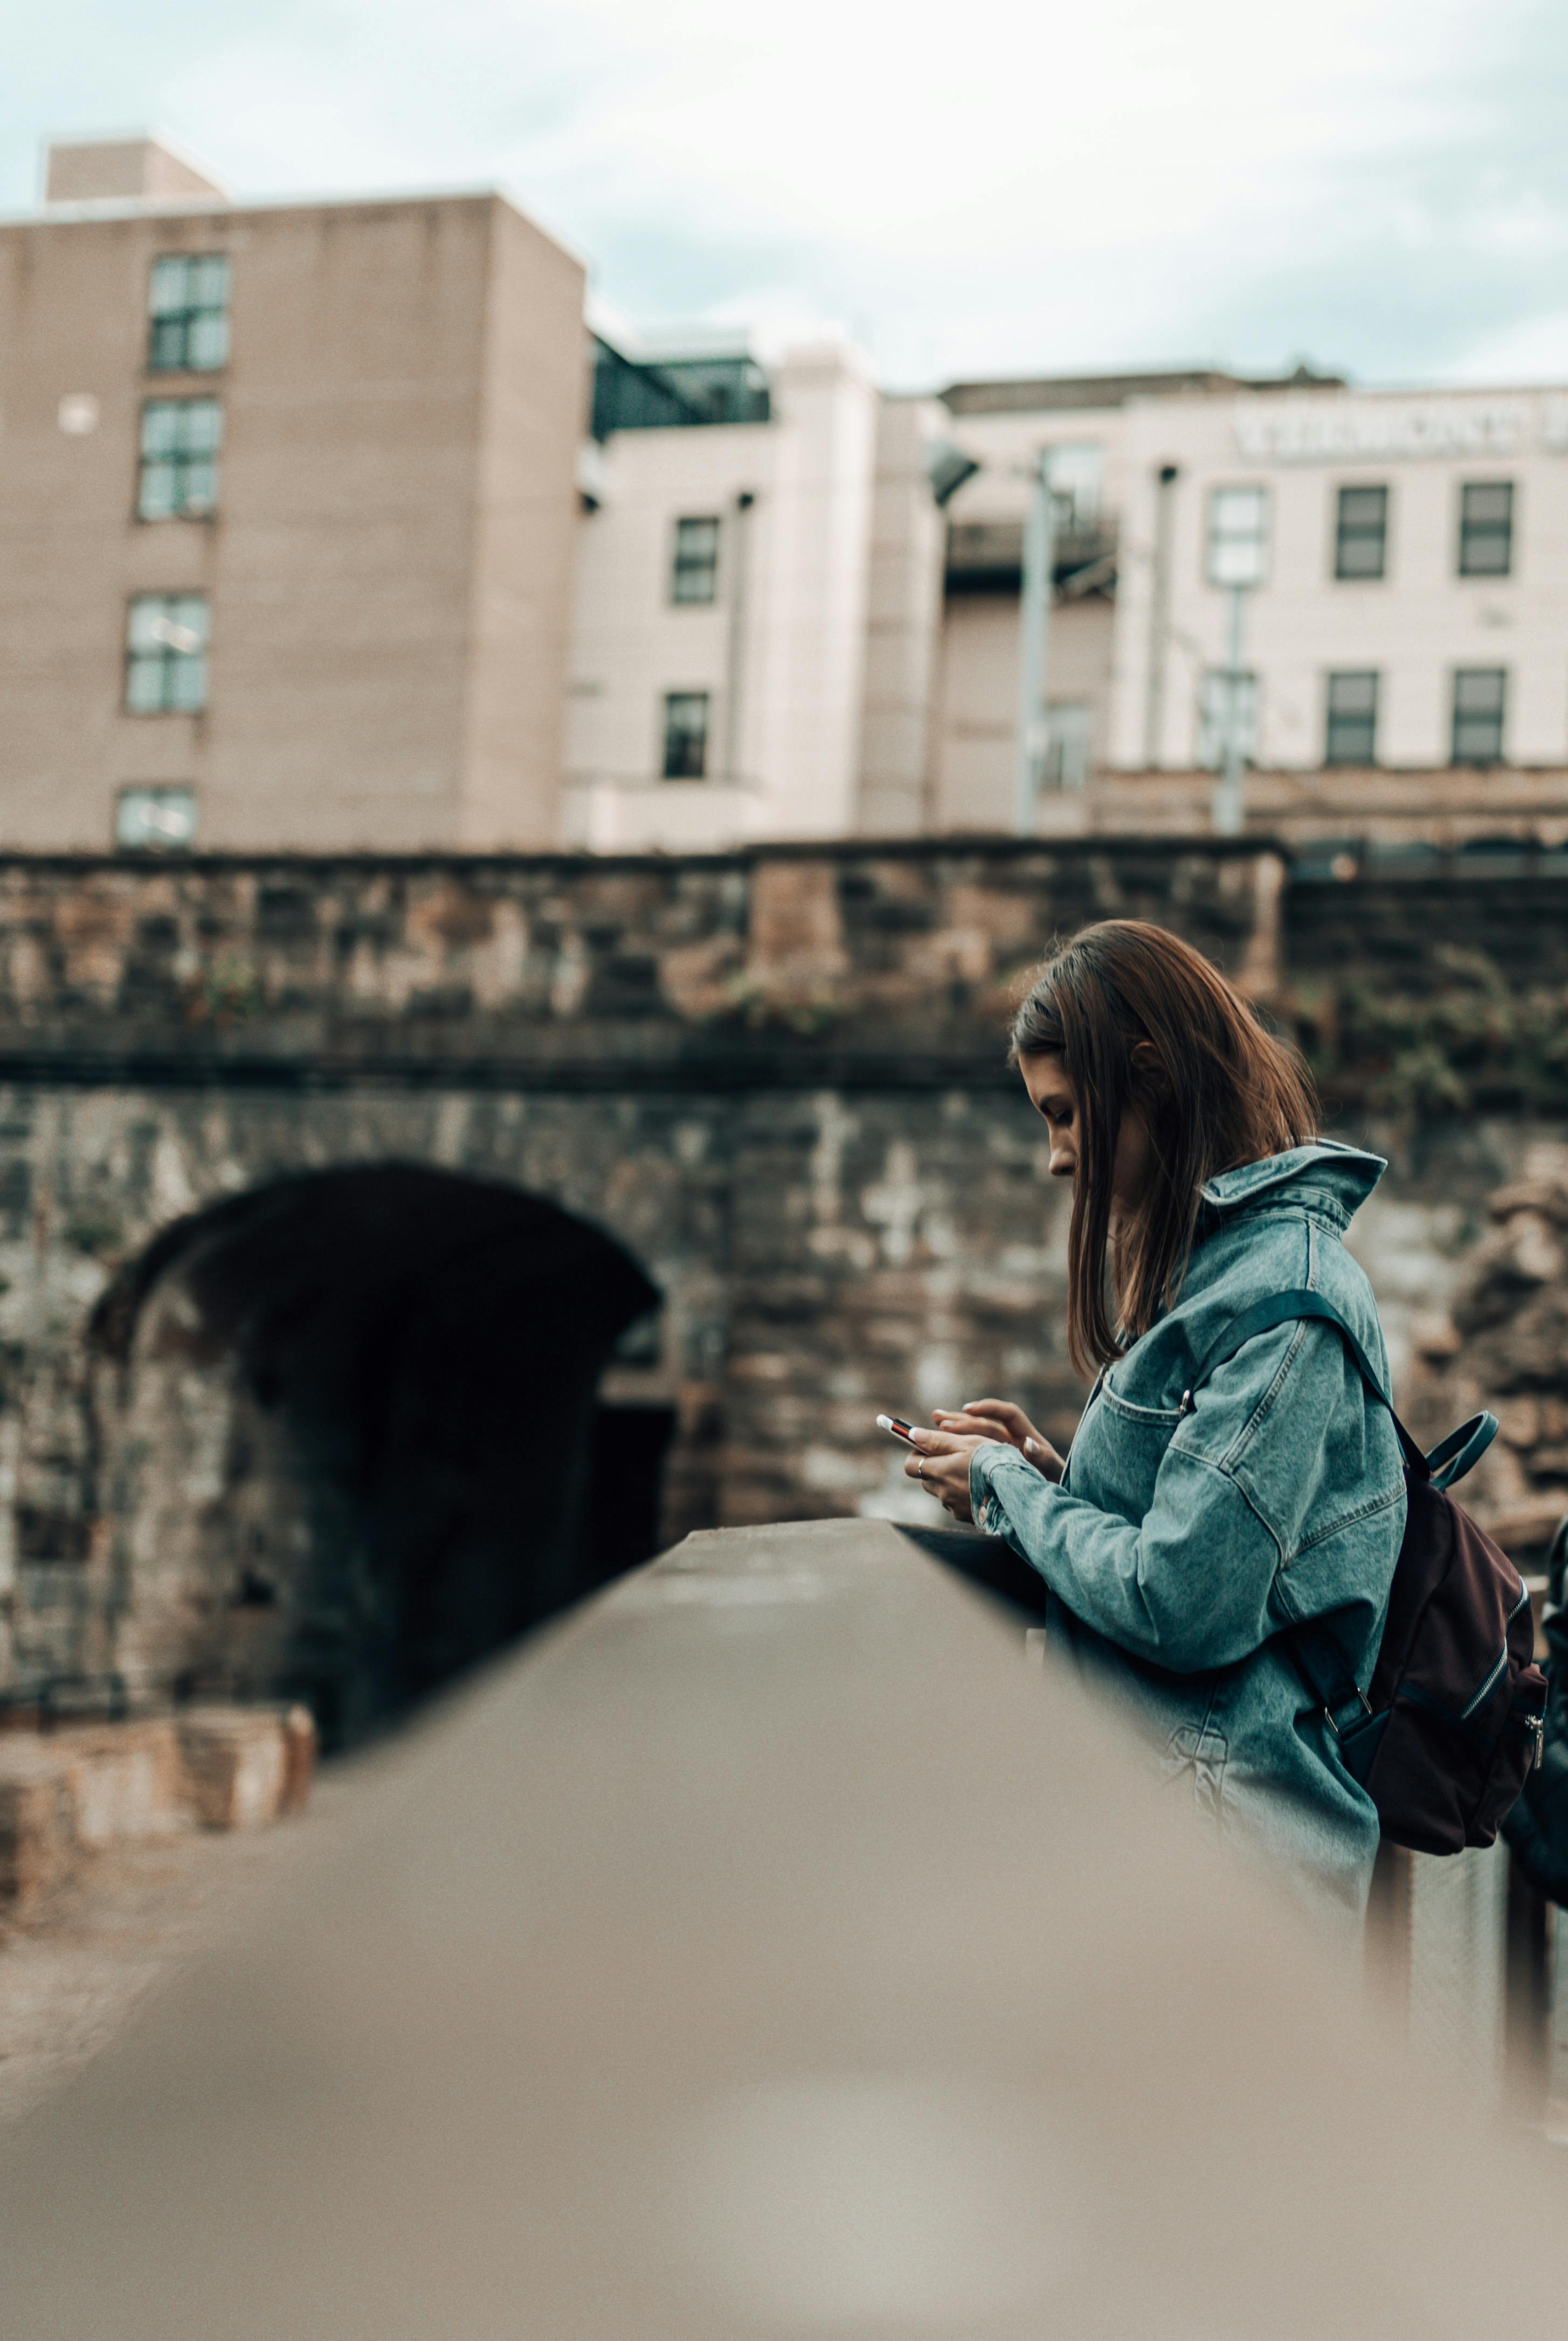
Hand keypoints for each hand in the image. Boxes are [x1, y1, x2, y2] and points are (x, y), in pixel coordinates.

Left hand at [902, 1427, 989, 1522]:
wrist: (1018, 1493)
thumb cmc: (993, 1462)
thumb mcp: (967, 1443)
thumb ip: (938, 1440)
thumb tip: (913, 1434)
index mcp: (939, 1471)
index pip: (910, 1465)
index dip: (917, 1454)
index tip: (930, 1446)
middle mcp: (942, 1492)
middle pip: (925, 1478)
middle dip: (935, 1467)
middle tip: (955, 1456)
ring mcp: (954, 1507)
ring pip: (942, 1491)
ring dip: (950, 1481)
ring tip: (972, 1471)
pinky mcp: (966, 1517)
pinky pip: (957, 1503)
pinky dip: (963, 1494)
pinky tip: (980, 1487)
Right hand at [931, 1399, 1064, 1482]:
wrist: (1052, 1503)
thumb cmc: (1056, 1484)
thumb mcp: (1053, 1471)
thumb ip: (1045, 1458)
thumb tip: (1030, 1445)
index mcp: (1027, 1437)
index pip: (1008, 1413)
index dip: (990, 1407)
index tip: (970, 1409)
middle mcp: (1011, 1441)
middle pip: (985, 1424)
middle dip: (962, 1420)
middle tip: (939, 1419)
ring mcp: (999, 1455)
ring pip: (974, 1438)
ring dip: (955, 1429)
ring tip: (935, 1420)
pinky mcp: (990, 1468)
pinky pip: (971, 1456)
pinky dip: (956, 1451)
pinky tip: (939, 1451)